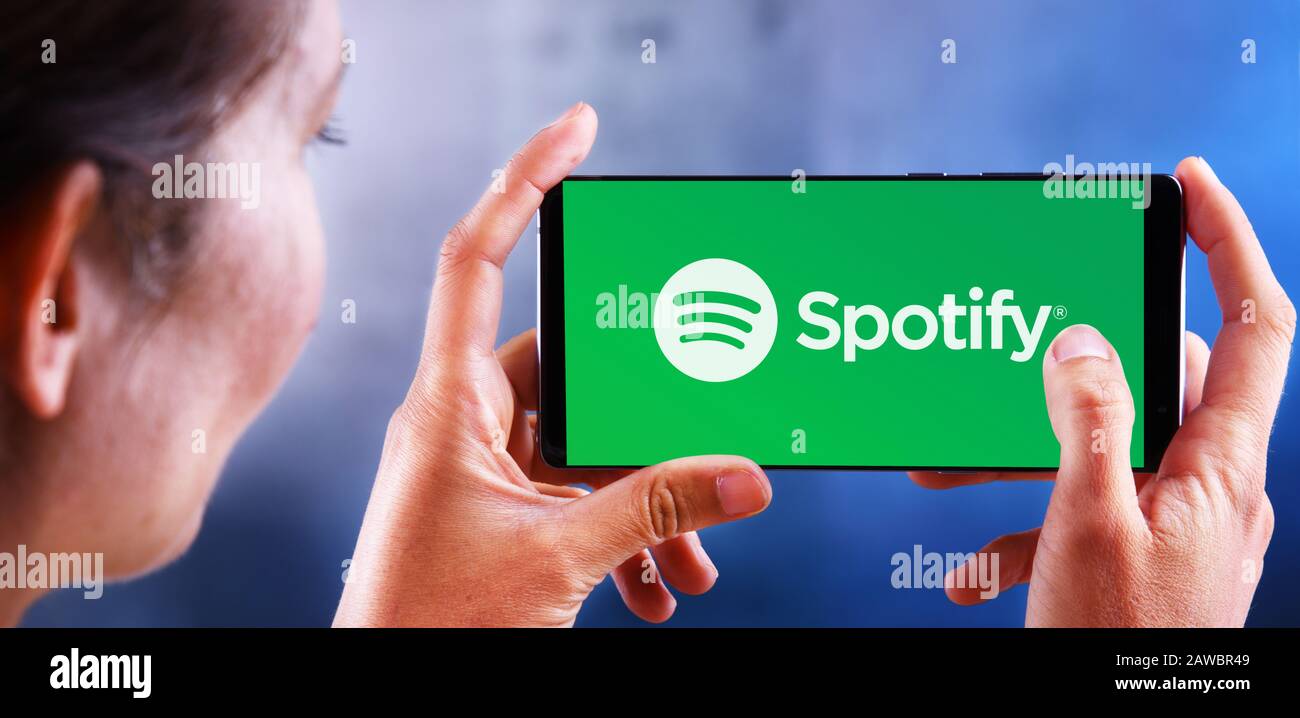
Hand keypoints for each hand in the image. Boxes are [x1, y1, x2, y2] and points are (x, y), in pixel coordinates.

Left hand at [334, 103, 771, 626]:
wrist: (388, 697)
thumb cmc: (432, 628)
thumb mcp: (557, 559)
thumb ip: (655, 509)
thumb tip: (744, 477)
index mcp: (449, 406)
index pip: (476, 261)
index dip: (522, 184)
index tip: (576, 131)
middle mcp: (462, 423)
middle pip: (570, 372)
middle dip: (645, 420)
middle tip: (707, 438)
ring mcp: (481, 470)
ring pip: (583, 446)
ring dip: (645, 496)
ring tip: (690, 559)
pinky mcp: (499, 512)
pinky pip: (576, 495)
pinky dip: (624, 532)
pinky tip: (659, 586)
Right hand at [909, 157, 1294, 625]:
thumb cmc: (1118, 645)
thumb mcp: (1089, 522)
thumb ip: (1087, 419)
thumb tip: (1080, 339)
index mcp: (1218, 465)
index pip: (1255, 325)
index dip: (1228, 245)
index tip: (1187, 187)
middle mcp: (1208, 486)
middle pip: (1150, 384)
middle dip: (1055, 377)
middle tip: (994, 363)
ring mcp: (1175, 526)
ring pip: (1098, 454)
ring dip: (1015, 464)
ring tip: (940, 482)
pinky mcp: (1141, 561)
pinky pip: (1081, 518)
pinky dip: (1022, 532)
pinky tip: (973, 571)